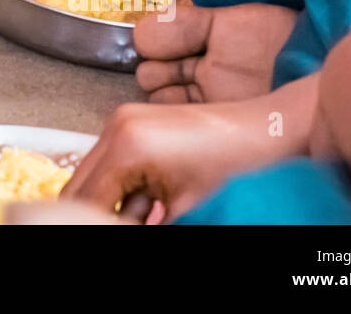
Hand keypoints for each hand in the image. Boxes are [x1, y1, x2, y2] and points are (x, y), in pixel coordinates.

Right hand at [62, 100, 298, 221]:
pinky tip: (146, 208)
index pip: (84, 201)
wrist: (270, 130)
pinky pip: (114, 162)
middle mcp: (116, 126)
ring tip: (141, 219)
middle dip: (94, 213)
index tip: (96, 230)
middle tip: (120, 225)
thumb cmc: (237, 168)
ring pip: (96, 175)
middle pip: (80, 184)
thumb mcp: (186, 210)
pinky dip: (123, 189)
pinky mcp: (136, 122)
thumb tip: (118, 229)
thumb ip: (143, 227)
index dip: (89, 224)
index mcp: (125, 147)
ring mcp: (124, 120)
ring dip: (109, 204)